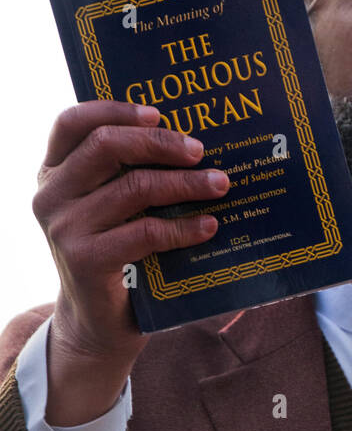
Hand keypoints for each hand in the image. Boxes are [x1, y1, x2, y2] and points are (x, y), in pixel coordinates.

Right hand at [32, 101, 229, 422]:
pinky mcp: (85, 260)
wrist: (99, 321)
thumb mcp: (113, 207)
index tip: (159, 114)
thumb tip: (191, 138)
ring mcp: (64, 228)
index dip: (115, 109)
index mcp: (54, 171)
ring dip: (185, 184)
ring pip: (134, 188)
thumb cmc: (117, 251)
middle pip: (106, 146)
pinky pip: (145, 232)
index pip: (73, 122)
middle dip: (160, 143)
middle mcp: (51, 195)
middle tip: (201, 151)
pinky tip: (209, 226)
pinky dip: (184, 227)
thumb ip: (129, 172)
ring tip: (220, 185)